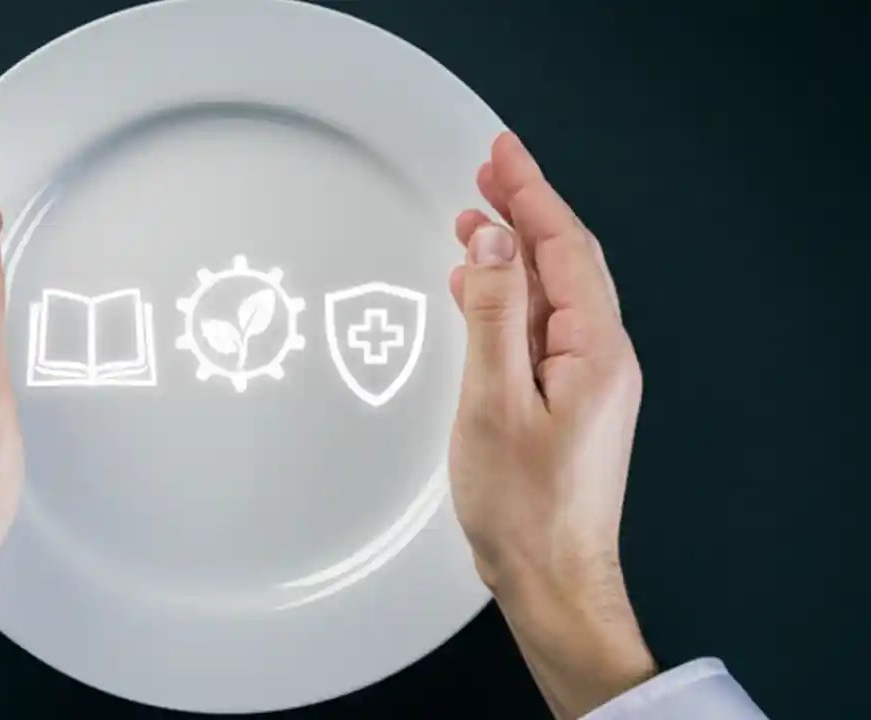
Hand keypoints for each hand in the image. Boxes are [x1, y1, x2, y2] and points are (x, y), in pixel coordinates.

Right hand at [448, 132, 654, 717]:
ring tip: (477, 214)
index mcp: (594, 351)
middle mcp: (601, 358)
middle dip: (526, 209)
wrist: (552, 576)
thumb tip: (487, 243)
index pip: (564, 248)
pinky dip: (510, 294)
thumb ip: (492, 316)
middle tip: (488, 168)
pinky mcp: (568, 399)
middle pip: (565, 261)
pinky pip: (541, 326)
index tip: (502, 153)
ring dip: (515, 248)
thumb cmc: (524, 506)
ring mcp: (587, 379)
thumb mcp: (493, 403)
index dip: (531, 194)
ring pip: (552, 292)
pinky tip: (481, 287)